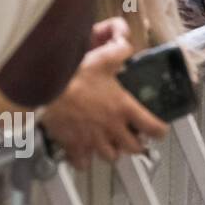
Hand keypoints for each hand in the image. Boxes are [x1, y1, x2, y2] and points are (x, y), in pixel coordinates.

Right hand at [39, 17, 167, 170]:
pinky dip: (84, 160)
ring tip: (109, 143)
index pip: (153, 128)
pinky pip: (82, 163)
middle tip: (132, 136)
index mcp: (124, 108)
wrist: (45, 91)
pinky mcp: (73, 146)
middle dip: (135, 144)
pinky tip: (83, 151)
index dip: (160, 131)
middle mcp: (112, 128)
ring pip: (110, 157)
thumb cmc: (75, 75)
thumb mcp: (103, 58)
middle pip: (134, 149)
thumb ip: (120, 49)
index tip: (159, 130)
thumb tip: (126, 40)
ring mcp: (92, 140)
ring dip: (112, 152)